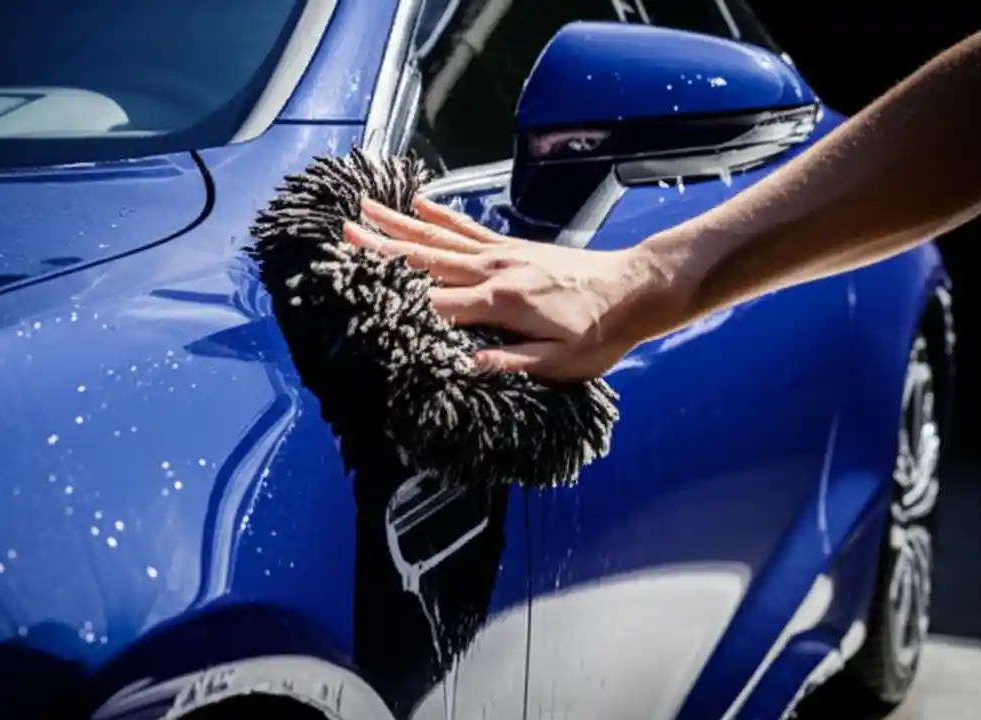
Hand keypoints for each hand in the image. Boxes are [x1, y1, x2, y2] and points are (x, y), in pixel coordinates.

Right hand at [342, 196, 689, 380]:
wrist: (636, 290)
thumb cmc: (601, 332)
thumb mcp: (562, 363)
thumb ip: (512, 362)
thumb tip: (464, 364)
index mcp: (502, 302)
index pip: (437, 302)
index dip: (397, 298)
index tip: (358, 289)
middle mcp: (495, 270)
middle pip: (426, 259)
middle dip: (382, 246)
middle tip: (344, 231)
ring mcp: (502, 254)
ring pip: (439, 238)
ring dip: (399, 223)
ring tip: (364, 207)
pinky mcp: (511, 248)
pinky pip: (466, 230)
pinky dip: (439, 216)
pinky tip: (418, 203)